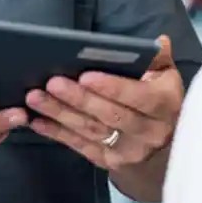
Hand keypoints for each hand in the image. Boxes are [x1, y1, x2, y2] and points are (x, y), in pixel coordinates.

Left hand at [27, 35, 182, 171]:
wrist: (163, 142)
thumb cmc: (159, 98)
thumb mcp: (166, 75)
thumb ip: (159, 58)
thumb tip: (159, 41)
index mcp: (165, 105)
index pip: (138, 97)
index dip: (112, 88)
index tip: (86, 76)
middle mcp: (149, 132)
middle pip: (110, 115)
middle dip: (79, 98)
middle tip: (51, 82)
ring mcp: (128, 151)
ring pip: (90, 130)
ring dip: (60, 113)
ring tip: (35, 97)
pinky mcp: (109, 161)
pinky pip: (80, 146)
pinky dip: (56, 133)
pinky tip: (37, 120)